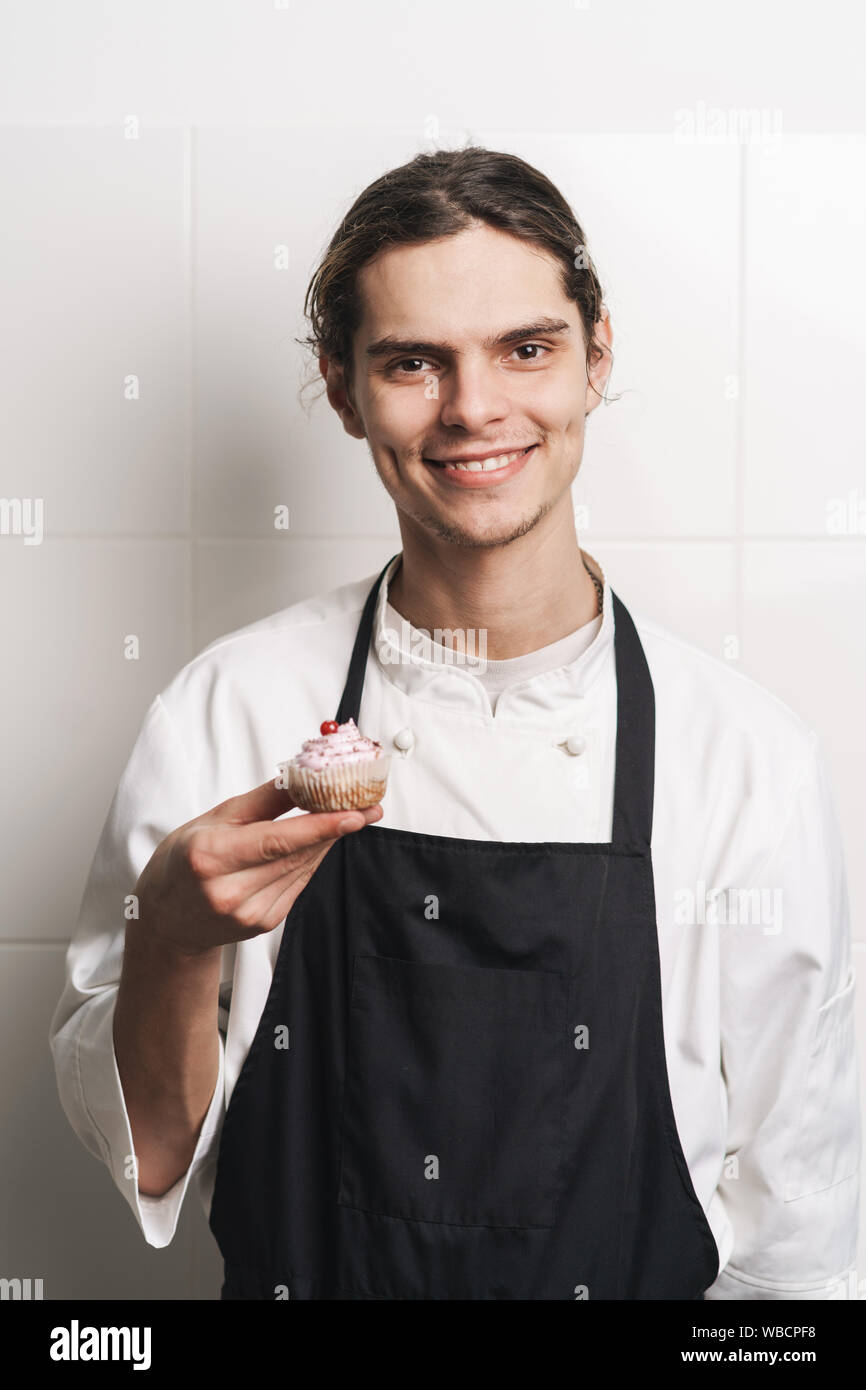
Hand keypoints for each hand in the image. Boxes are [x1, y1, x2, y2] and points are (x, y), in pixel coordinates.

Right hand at [134, 779, 381, 955]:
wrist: (166, 917)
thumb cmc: (183, 860)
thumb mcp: (214, 819)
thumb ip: (263, 800)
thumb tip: (301, 777)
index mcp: (211, 857)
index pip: (277, 840)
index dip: (321, 827)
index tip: (357, 813)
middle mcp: (229, 891)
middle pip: (297, 854)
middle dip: (336, 827)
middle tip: (366, 803)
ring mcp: (248, 913)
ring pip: (303, 869)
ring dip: (327, 841)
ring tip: (348, 815)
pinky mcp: (262, 924)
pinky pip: (299, 884)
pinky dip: (311, 860)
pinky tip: (317, 843)